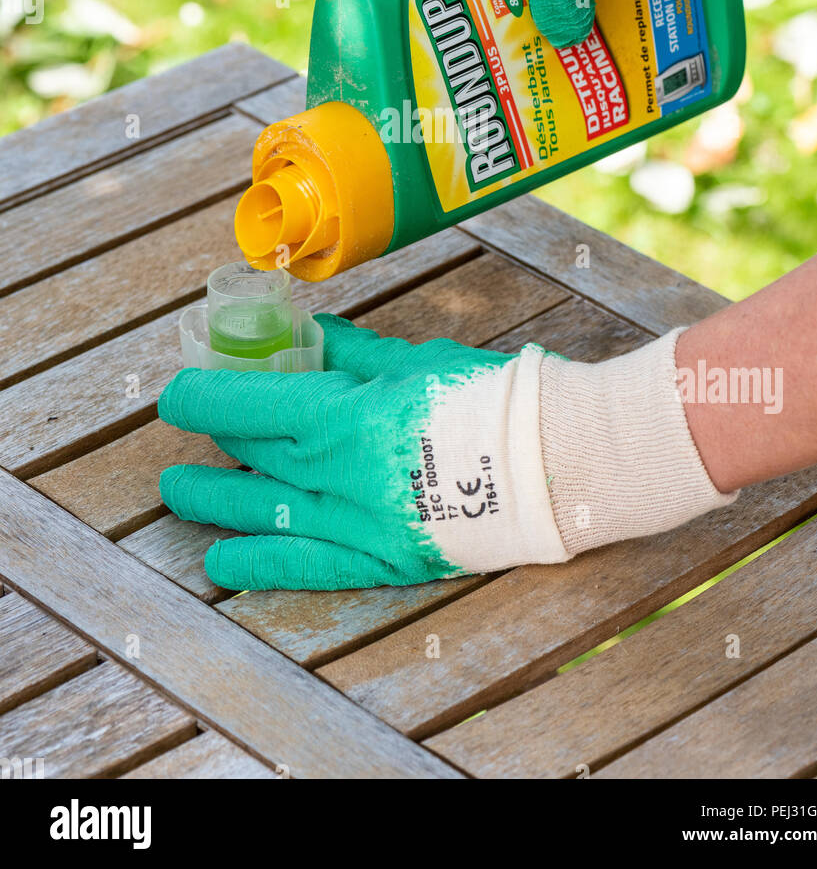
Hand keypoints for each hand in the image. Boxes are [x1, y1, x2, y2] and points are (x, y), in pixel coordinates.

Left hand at [158, 315, 567, 591]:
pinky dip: (261, 563)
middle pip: (254, 454)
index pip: (247, 404)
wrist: (554, 459)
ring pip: (264, 510)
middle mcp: (336, 473)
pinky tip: (222, 564)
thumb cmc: (487, 396)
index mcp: (341, 413)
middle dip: (215, 441)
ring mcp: (356, 522)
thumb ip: (351, 354)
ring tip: (178, 494)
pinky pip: (308, 564)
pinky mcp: (383, 557)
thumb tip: (308, 335)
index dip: (202, 397)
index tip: (178, 391)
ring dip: (215, 501)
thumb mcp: (412, 360)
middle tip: (187, 435)